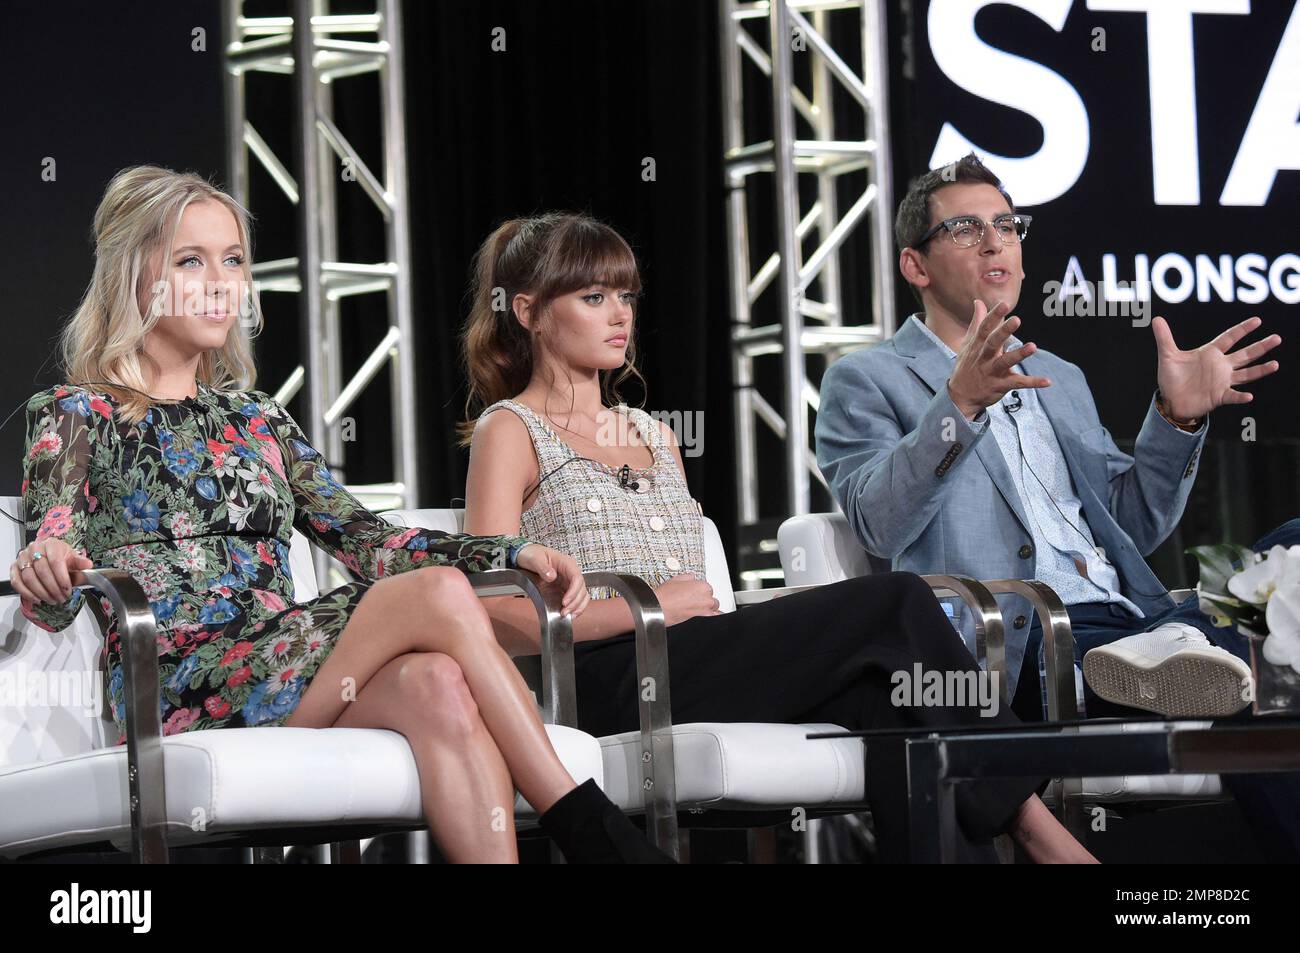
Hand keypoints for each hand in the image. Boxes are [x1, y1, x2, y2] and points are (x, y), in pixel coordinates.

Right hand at [9, 538, 92, 607]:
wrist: (48, 555)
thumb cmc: (61, 557)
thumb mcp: (72, 558)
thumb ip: (79, 562)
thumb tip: (88, 565)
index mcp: (51, 544)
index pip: (55, 562)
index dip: (62, 578)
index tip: (67, 590)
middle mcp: (34, 548)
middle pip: (42, 572)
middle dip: (53, 588)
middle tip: (61, 598)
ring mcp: (22, 558)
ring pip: (29, 578)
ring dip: (41, 593)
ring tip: (52, 600)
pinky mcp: (14, 567)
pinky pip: (17, 582)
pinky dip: (27, 593)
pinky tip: (38, 599)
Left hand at [514, 544, 589, 619]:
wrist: (527, 555)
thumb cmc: (533, 554)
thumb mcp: (535, 559)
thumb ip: (543, 567)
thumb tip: (552, 576)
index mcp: (566, 563)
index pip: (577, 578)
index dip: (573, 591)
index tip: (565, 602)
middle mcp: (570, 572)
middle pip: (582, 588)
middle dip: (575, 602)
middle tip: (565, 612)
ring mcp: (569, 580)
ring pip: (582, 595)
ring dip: (578, 606)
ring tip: (568, 615)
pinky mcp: (565, 588)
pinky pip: (576, 598)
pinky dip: (575, 607)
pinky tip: (570, 614)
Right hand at [652, 573, 720, 626]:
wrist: (658, 610)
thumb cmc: (665, 596)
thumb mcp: (675, 579)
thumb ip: (688, 577)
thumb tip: (692, 577)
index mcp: (702, 586)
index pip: (708, 589)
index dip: (700, 593)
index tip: (694, 595)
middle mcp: (707, 598)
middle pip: (712, 600)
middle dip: (704, 601)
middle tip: (693, 603)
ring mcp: (706, 610)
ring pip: (714, 610)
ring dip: (708, 610)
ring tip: (696, 612)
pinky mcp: (704, 620)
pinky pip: (714, 618)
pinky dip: (710, 618)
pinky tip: (703, 618)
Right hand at [946, 300, 1050, 418]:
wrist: (960, 397)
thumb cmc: (966, 366)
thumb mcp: (968, 344)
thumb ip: (976, 322)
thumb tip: (979, 302)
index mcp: (977, 345)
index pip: (984, 329)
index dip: (994, 316)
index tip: (1004, 304)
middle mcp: (984, 357)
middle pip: (993, 343)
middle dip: (1004, 331)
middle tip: (1017, 319)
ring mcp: (992, 372)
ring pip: (1005, 362)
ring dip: (1019, 354)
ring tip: (1033, 346)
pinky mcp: (1000, 385)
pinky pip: (1017, 383)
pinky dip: (1032, 383)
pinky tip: (1047, 381)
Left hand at [1153, 315, 1280, 419]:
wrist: (1171, 400)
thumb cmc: (1172, 378)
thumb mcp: (1167, 356)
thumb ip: (1164, 338)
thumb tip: (1156, 319)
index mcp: (1210, 353)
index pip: (1229, 338)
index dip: (1242, 329)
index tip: (1257, 320)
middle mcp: (1221, 366)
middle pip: (1245, 354)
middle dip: (1260, 347)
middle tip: (1277, 338)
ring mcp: (1222, 381)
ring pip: (1246, 374)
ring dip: (1260, 370)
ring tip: (1275, 364)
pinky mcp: (1219, 396)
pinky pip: (1232, 396)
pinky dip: (1240, 396)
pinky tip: (1249, 396)